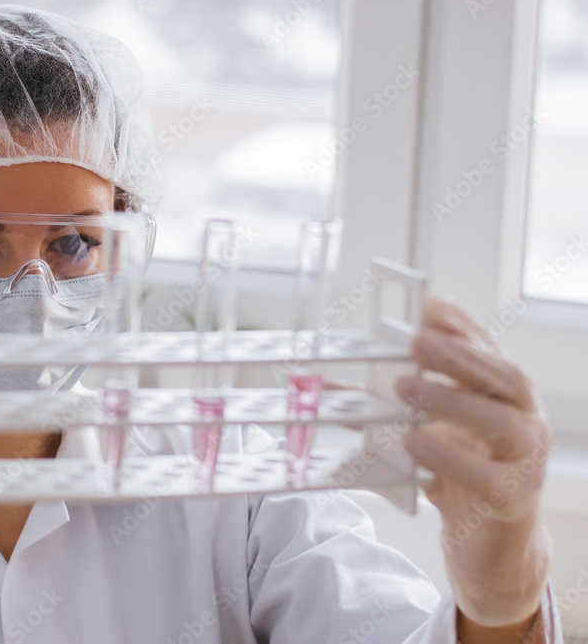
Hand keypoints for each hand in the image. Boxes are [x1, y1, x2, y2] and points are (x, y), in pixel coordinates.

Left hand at [394, 298, 550, 628]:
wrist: (490, 545)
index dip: (461, 326)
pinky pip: (488, 477)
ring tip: (406, 388)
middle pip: (503, 376)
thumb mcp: (422, 430)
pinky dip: (451, 457)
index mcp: (502, 395)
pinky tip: (415, 443)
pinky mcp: (513, 500)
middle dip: (459, 355)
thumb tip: (325, 384)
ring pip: (502, 421)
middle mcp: (523, 418)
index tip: (430, 305)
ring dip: (452, 401)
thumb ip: (381, 406)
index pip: (487, 349)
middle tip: (417, 341)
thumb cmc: (458, 475)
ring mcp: (525, 460)